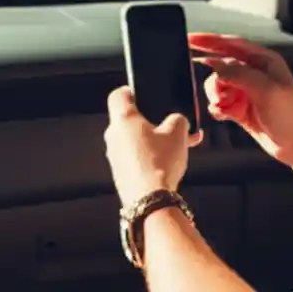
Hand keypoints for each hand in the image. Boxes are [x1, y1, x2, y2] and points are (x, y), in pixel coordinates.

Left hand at [104, 86, 199, 207]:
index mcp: (123, 119)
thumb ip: (178, 119)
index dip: (131, 91)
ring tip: (176, 148)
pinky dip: (148, 158)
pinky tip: (168, 164)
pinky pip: (134, 159)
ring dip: (151, 141)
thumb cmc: (160, 163)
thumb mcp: (178, 133)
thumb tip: (177, 121)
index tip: (142, 94)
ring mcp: (114, 156)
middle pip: (129, 120)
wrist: (150, 200)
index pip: (118, 95)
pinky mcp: (120, 173)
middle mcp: (113, 136)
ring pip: (133, 141)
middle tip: (170, 126)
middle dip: (150, 122)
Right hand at [191, 33, 292, 166]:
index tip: (189, 39)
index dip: (209, 40)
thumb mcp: (265, 89)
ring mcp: (246, 91)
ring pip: (217, 85)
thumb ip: (237, 74)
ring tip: (225, 107)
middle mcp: (253, 73)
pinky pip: (219, 103)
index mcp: (263, 60)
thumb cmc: (291, 114)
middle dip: (215, 78)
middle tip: (220, 94)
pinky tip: (222, 115)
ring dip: (216, 96)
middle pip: (221, 65)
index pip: (231, 44)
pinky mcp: (240, 109)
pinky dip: (217, 108)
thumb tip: (212, 63)